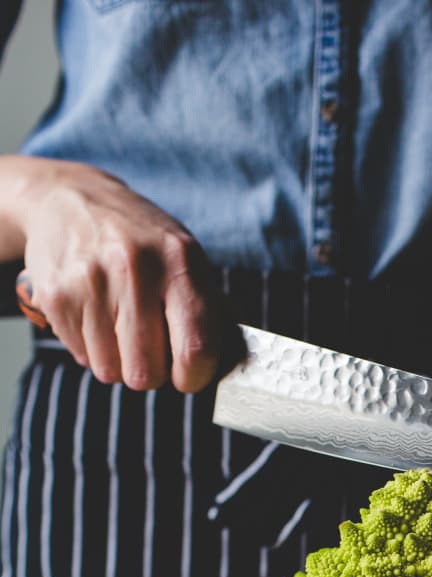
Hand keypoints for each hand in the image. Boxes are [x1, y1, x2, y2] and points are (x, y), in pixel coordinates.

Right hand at [4, 156, 219, 391]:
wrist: (71, 199)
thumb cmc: (141, 240)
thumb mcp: (186, 258)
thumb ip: (211, 310)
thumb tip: (232, 361)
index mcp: (179, 261)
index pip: (196, 350)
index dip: (195, 377)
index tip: (190, 375)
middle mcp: (135, 269)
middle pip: (147, 372)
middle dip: (152, 373)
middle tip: (151, 351)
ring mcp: (90, 282)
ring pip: (111, 372)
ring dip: (119, 362)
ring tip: (120, 328)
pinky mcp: (55, 295)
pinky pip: (82, 357)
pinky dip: (91, 349)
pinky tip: (95, 317)